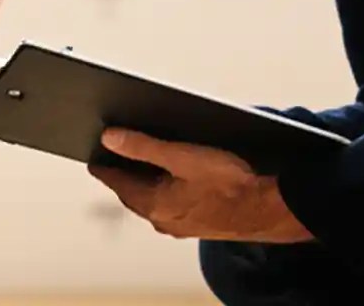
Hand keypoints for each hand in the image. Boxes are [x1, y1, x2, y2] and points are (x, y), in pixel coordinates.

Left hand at [90, 128, 314, 243]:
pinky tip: (175, 176)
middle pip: (132, 192)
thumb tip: (110, 138)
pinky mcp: (199, 224)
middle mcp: (162, 220)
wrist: (270, 210)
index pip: (115, 181)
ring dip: (145, 180)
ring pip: (152, 199)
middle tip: (115, 152)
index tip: (93, 154)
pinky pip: (171, 204)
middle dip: (123, 171)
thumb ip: (142, 146)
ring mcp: (181, 225)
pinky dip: (165, 188)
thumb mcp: (181, 156)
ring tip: (144, 159)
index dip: (103, 163)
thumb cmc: (231, 185)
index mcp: (153, 204)